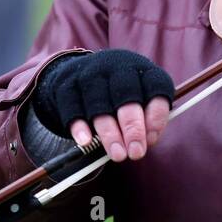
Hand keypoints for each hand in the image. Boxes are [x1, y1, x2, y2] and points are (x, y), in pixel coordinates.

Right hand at [32, 49, 173, 162]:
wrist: (76, 76)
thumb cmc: (116, 96)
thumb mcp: (137, 100)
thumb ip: (146, 120)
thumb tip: (147, 141)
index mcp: (140, 69)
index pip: (155, 88)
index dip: (155, 116)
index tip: (151, 141)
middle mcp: (116, 66)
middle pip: (126, 95)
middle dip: (133, 127)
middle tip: (136, 153)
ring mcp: (89, 73)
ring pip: (99, 105)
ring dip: (109, 133)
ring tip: (117, 155)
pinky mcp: (66, 84)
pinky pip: (72, 107)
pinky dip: (80, 126)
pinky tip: (86, 142)